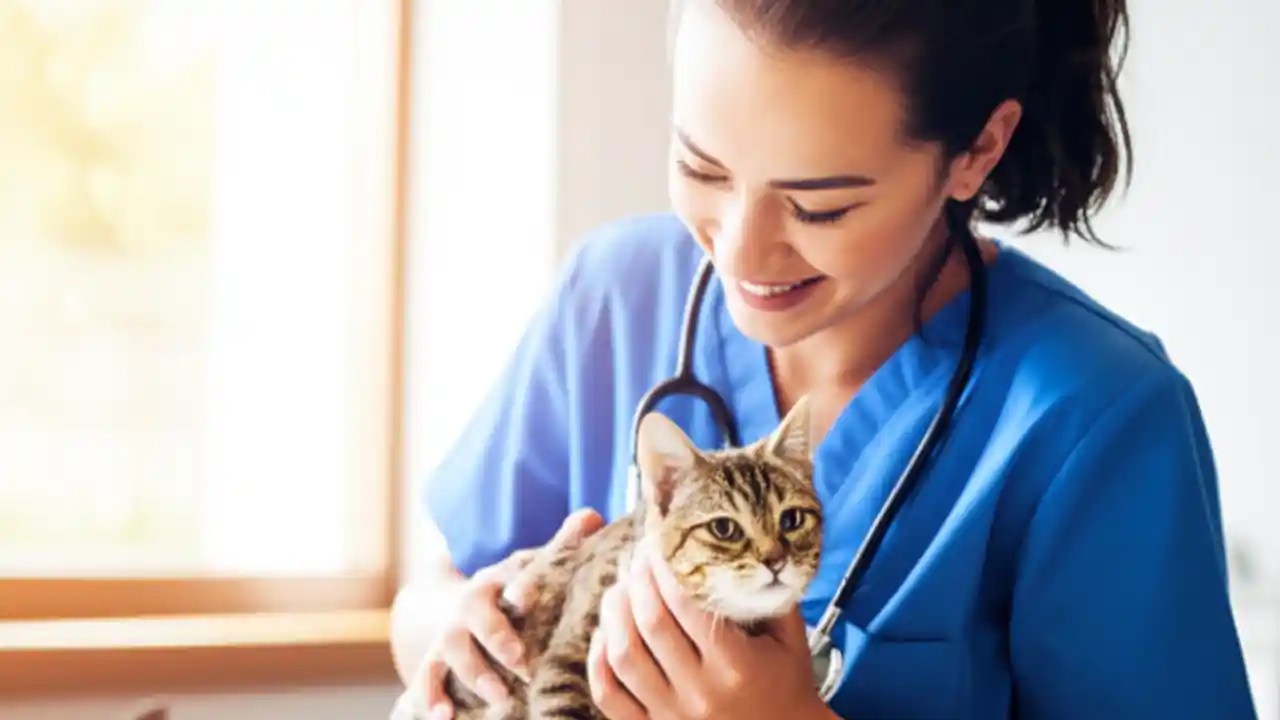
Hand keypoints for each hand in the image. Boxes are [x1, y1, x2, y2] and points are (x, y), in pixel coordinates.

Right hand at [412, 508, 604, 719]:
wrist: (459, 606)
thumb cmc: (512, 590)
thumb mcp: (534, 566)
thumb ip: (563, 546)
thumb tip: (593, 514)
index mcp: (495, 580)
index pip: (503, 581)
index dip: (516, 588)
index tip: (525, 600)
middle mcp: (467, 605)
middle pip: (474, 617)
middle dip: (496, 640)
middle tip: (523, 664)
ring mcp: (448, 634)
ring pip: (451, 651)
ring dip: (473, 674)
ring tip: (500, 698)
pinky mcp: (433, 662)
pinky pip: (426, 679)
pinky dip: (431, 699)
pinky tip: (444, 718)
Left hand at [587, 542, 831, 719]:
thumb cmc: (787, 684)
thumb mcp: (790, 638)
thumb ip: (770, 592)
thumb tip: (749, 543)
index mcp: (735, 665)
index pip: (688, 605)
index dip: (666, 568)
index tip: (660, 543)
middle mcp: (700, 692)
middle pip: (651, 624)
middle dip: (638, 581)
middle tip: (637, 557)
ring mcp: (671, 715)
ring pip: (624, 656)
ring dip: (614, 614)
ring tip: (619, 588)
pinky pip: (609, 695)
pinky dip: (599, 662)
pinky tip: (605, 634)